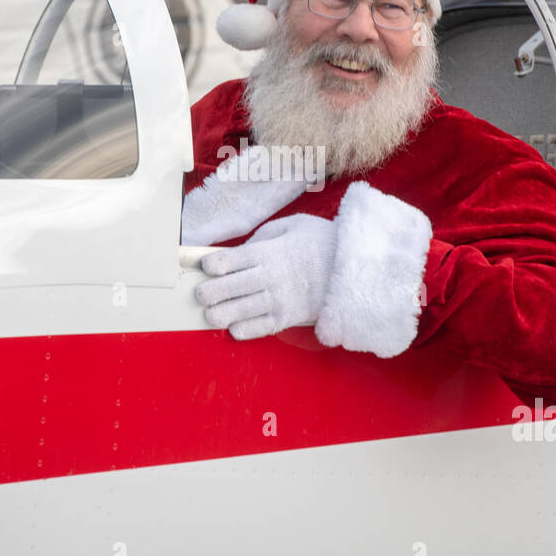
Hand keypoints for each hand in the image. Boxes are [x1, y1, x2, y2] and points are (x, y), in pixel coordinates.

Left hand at [194, 214, 337, 339]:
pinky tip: (234, 330)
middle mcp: (271, 276)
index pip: (233, 259)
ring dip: (222, 314)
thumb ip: (264, 235)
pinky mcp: (290, 317)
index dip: (214, 264)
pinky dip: (247, 330)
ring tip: (210, 316)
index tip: (205, 267)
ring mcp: (281, 299)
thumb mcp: (294, 225)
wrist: (355, 267)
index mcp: (270, 251)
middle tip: (199, 295)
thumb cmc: (322, 242)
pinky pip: (263, 327)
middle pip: (232, 286)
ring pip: (243, 310)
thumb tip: (243, 249)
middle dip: (211, 292)